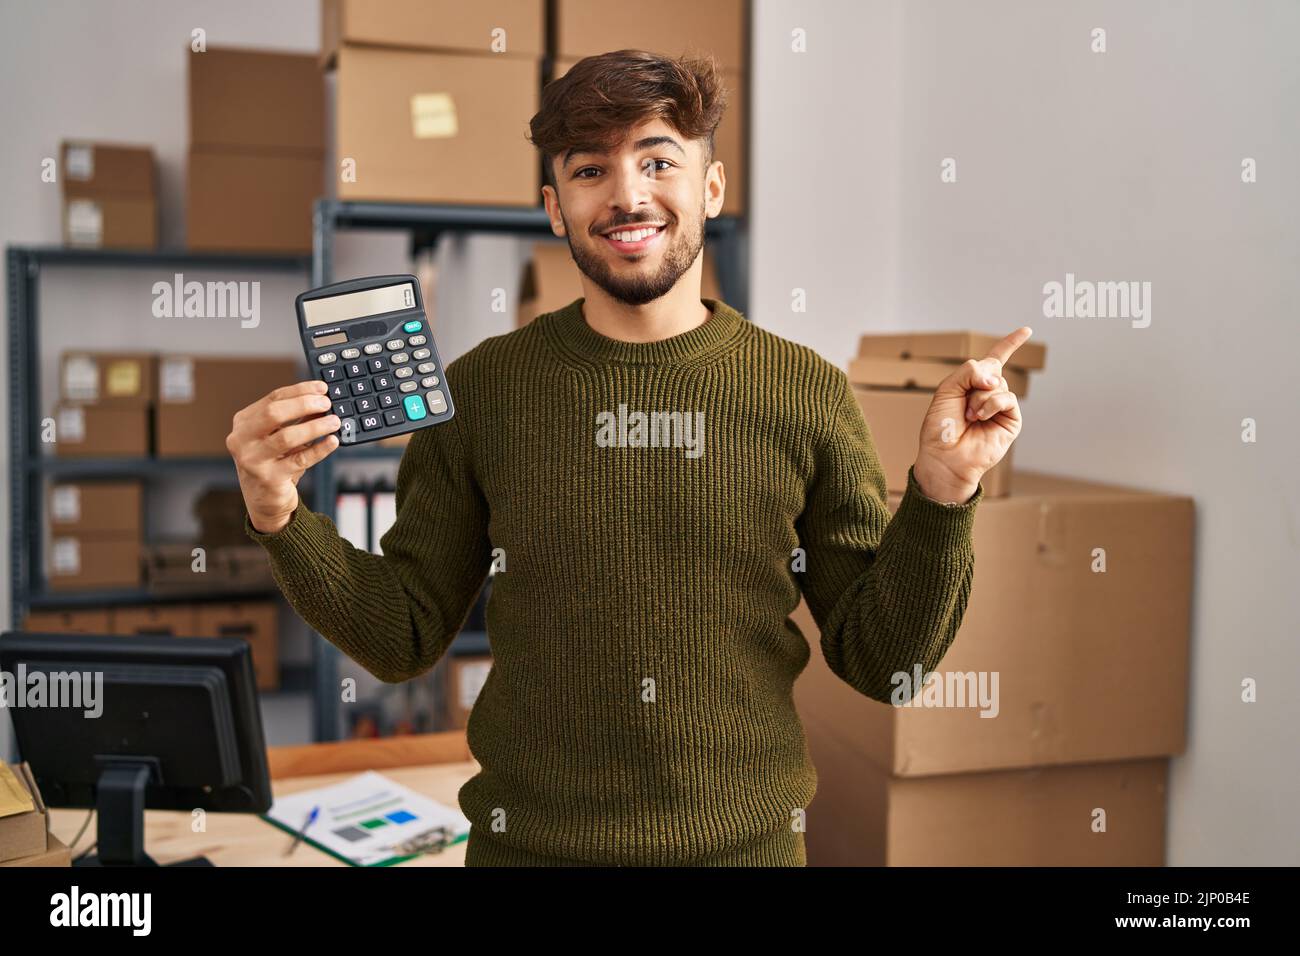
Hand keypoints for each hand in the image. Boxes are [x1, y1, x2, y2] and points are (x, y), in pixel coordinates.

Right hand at [226, 380, 340, 533]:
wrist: (264, 500)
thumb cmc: (273, 462)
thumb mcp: (279, 436)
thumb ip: (296, 419)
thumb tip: (321, 400)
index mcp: (244, 423)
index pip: (273, 398)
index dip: (300, 391)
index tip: (322, 388)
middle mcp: (242, 440)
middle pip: (274, 413)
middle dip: (304, 405)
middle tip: (326, 403)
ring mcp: (253, 460)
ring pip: (287, 437)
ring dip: (315, 426)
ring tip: (334, 421)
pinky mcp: (269, 478)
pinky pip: (300, 460)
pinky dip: (319, 449)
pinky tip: (332, 441)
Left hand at [912, 327, 1031, 503]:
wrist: (944, 456)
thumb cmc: (941, 427)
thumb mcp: (947, 390)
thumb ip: (969, 372)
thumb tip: (996, 377)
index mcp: (973, 385)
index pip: (995, 360)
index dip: (1010, 344)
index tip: (1026, 331)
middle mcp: (989, 394)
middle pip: (992, 369)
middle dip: (976, 380)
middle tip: (964, 401)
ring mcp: (1001, 407)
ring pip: (999, 383)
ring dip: (980, 397)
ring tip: (969, 415)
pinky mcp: (1011, 420)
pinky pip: (1007, 397)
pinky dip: (991, 404)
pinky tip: (980, 417)